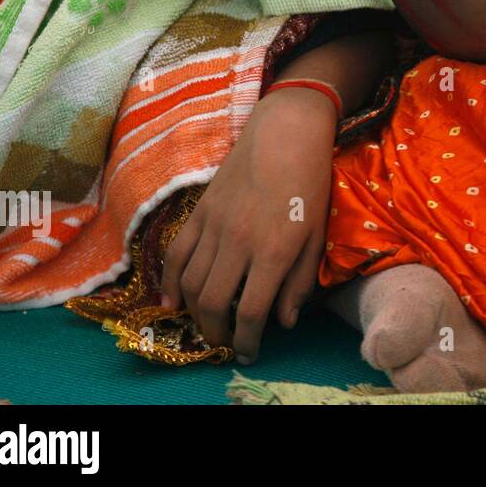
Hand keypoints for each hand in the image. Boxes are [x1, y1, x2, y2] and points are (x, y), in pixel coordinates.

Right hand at [160, 87, 335, 362]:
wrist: (286, 133)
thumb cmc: (310, 183)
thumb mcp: (317, 235)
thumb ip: (299, 282)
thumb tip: (283, 322)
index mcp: (273, 251)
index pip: (251, 313)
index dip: (248, 341)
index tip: (250, 353)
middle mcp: (238, 242)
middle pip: (213, 304)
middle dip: (218, 334)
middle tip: (228, 343)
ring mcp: (214, 226)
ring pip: (189, 284)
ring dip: (195, 313)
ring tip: (209, 325)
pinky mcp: (199, 212)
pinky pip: (175, 255)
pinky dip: (168, 283)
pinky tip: (171, 302)